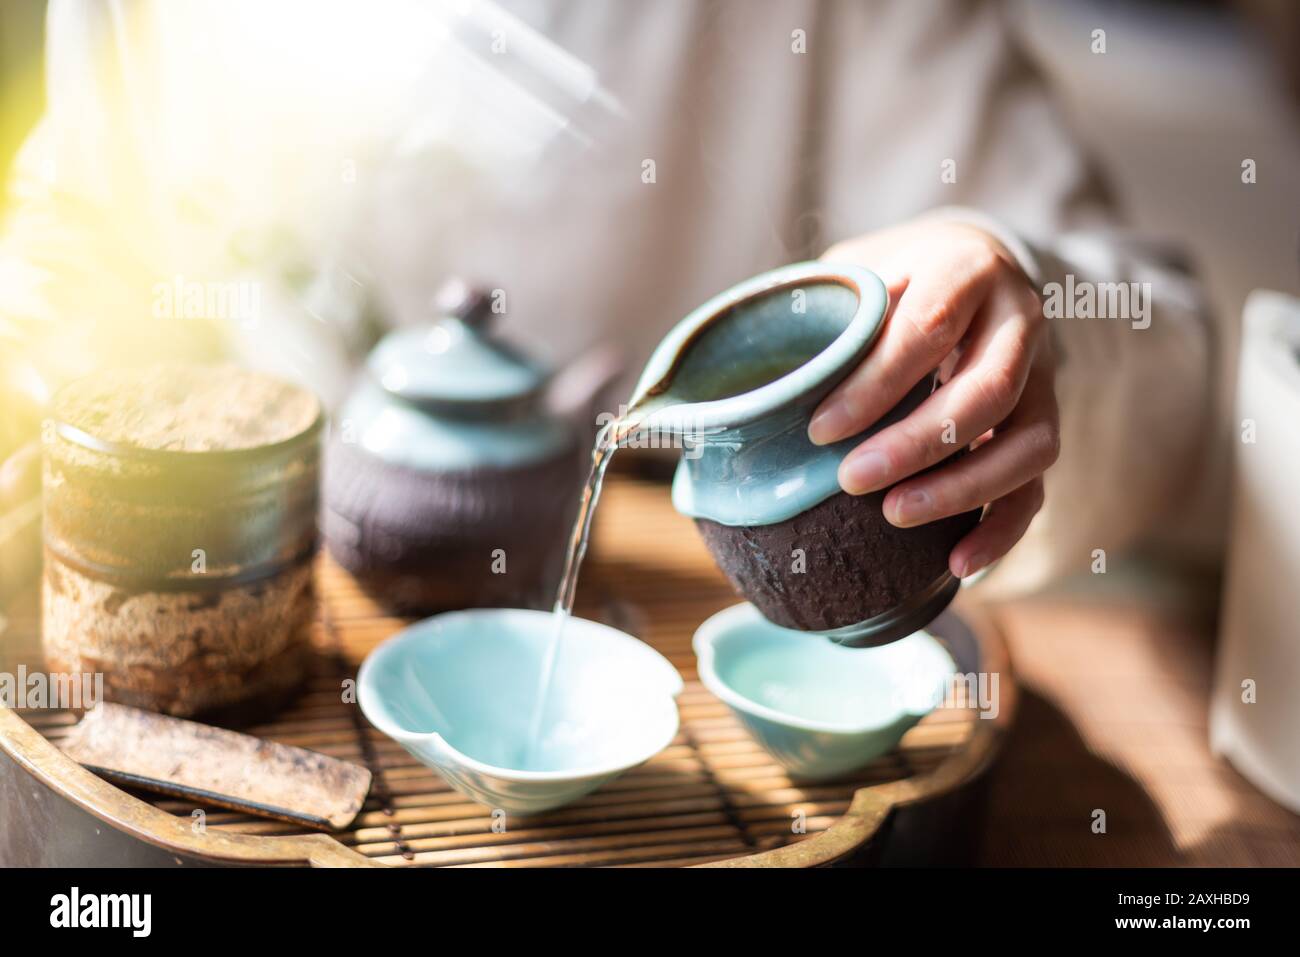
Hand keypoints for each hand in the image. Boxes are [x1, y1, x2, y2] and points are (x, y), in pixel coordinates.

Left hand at [808, 219, 1058, 578]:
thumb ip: (822, 310)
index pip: (929, 327)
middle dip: (917, 443)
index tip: (819, 429)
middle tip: (851, 479)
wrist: (972, 266)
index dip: (875, 384)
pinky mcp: (1043, 427)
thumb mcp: (858, 271)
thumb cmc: (896, 279)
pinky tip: (955, 564)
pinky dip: (1001, 530)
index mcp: (967, 270)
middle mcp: (1020, 322)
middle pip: (988, 390)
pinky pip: (1037, 486)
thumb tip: (739, 375)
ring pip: (1029, 443)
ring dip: (963, 488)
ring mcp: (1042, 379)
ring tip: (895, 514)